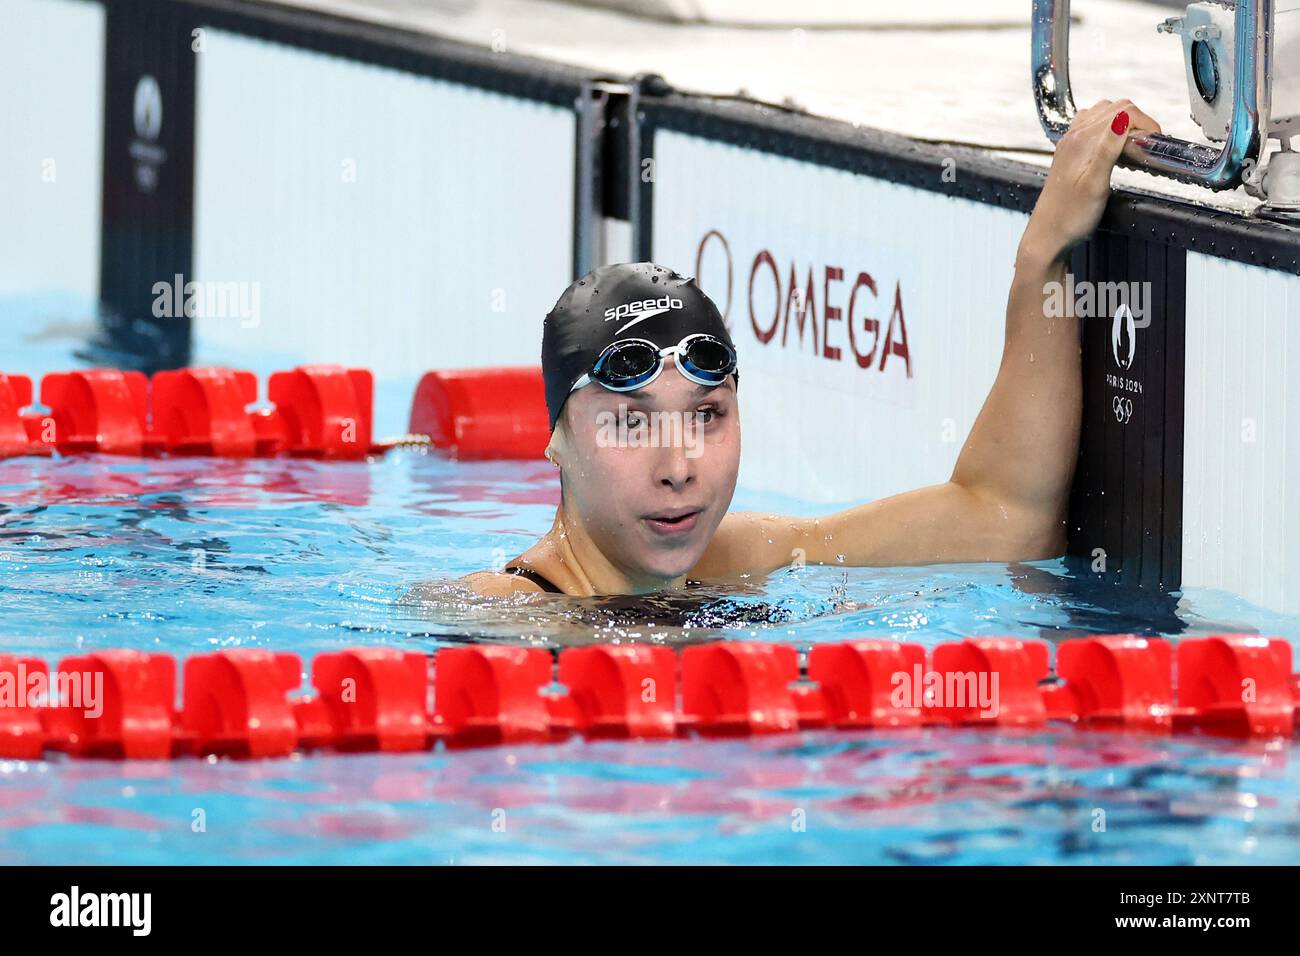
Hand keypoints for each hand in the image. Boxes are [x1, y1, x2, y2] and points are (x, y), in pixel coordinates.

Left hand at [1022, 99, 1162, 263]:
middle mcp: (1074, 136)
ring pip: (1104, 113)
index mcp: (1082, 141)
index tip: (1154, 144)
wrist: (1047, 235)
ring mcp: (1070, 142)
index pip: (1124, 111)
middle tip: (1147, 148)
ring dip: (1124, 123)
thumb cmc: (1071, 217)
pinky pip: (1092, 125)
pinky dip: (1109, 129)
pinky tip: (1113, 147)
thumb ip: (1109, 150)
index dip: (1146, 123)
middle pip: (1116, 108)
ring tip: (1133, 148)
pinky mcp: (1069, 151)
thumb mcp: (1096, 185)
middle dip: (1138, 122)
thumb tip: (1123, 118)